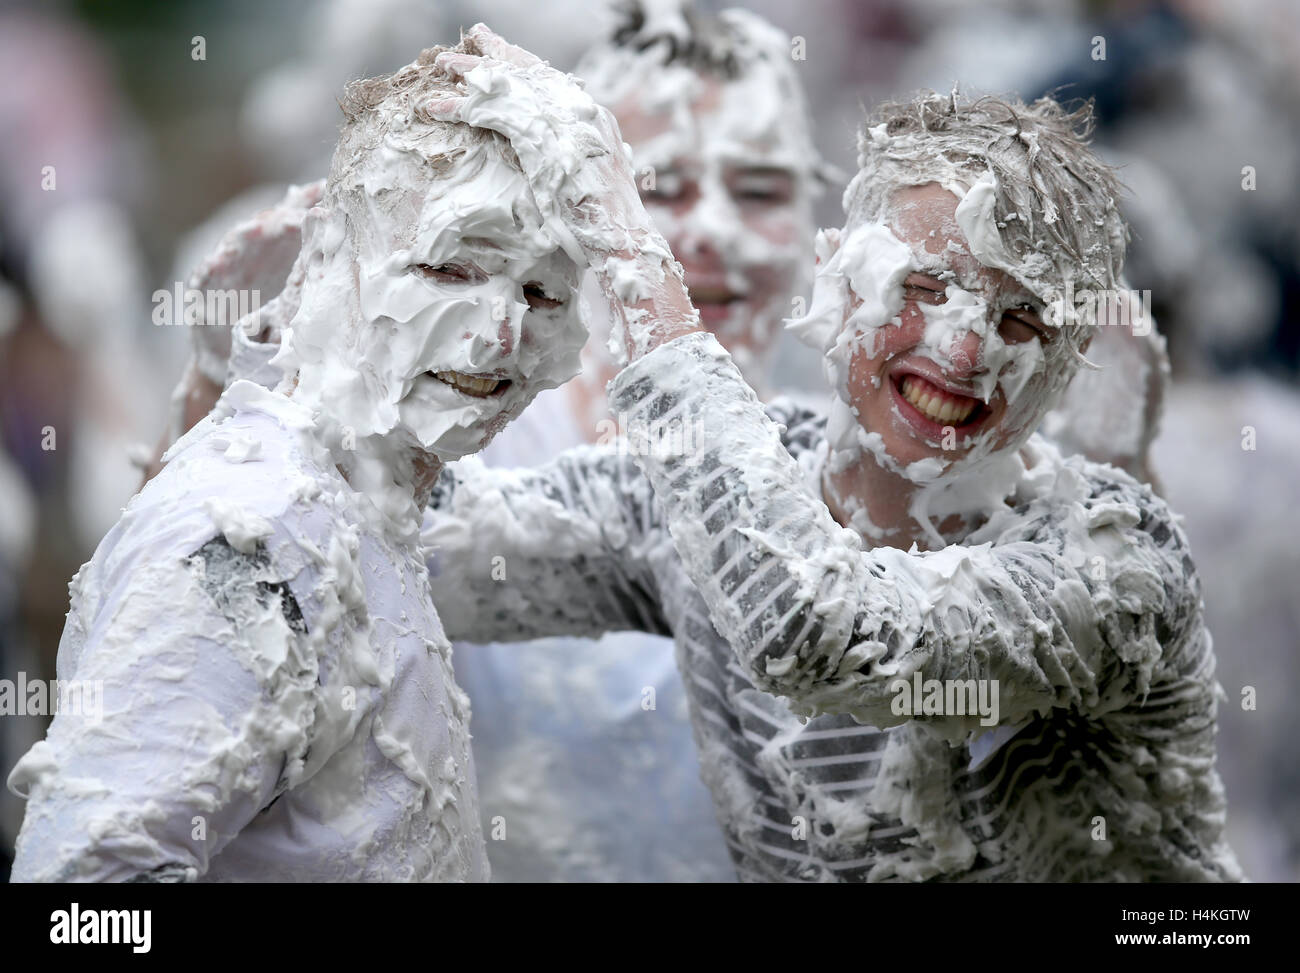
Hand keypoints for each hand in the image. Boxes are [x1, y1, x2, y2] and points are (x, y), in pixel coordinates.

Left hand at [424, 25, 699, 362]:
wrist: (619, 239)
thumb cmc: (606, 223)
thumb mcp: (594, 181)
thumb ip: (577, 160)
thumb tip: (559, 157)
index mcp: (595, 117)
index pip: (554, 79)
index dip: (524, 62)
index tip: (501, 48)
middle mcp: (582, 111)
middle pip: (531, 72)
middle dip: (496, 55)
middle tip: (469, 41)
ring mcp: (563, 123)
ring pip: (507, 87)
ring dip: (471, 75)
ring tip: (442, 65)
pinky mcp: (541, 141)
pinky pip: (492, 116)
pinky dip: (463, 110)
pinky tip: (439, 107)